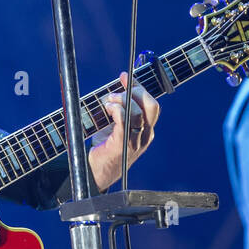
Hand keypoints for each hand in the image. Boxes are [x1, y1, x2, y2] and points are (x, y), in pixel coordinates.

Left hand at [87, 72, 159, 189]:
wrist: (97, 172)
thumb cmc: (106, 148)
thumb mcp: (117, 127)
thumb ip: (121, 111)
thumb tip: (118, 90)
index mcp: (147, 131)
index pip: (151, 104)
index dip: (139, 87)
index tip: (125, 76)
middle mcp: (145, 136)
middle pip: (151, 106)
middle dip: (135, 91)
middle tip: (119, 91)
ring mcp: (135, 141)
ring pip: (137, 112)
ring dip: (122, 100)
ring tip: (109, 101)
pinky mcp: (123, 145)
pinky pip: (124, 121)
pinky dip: (117, 109)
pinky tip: (109, 108)